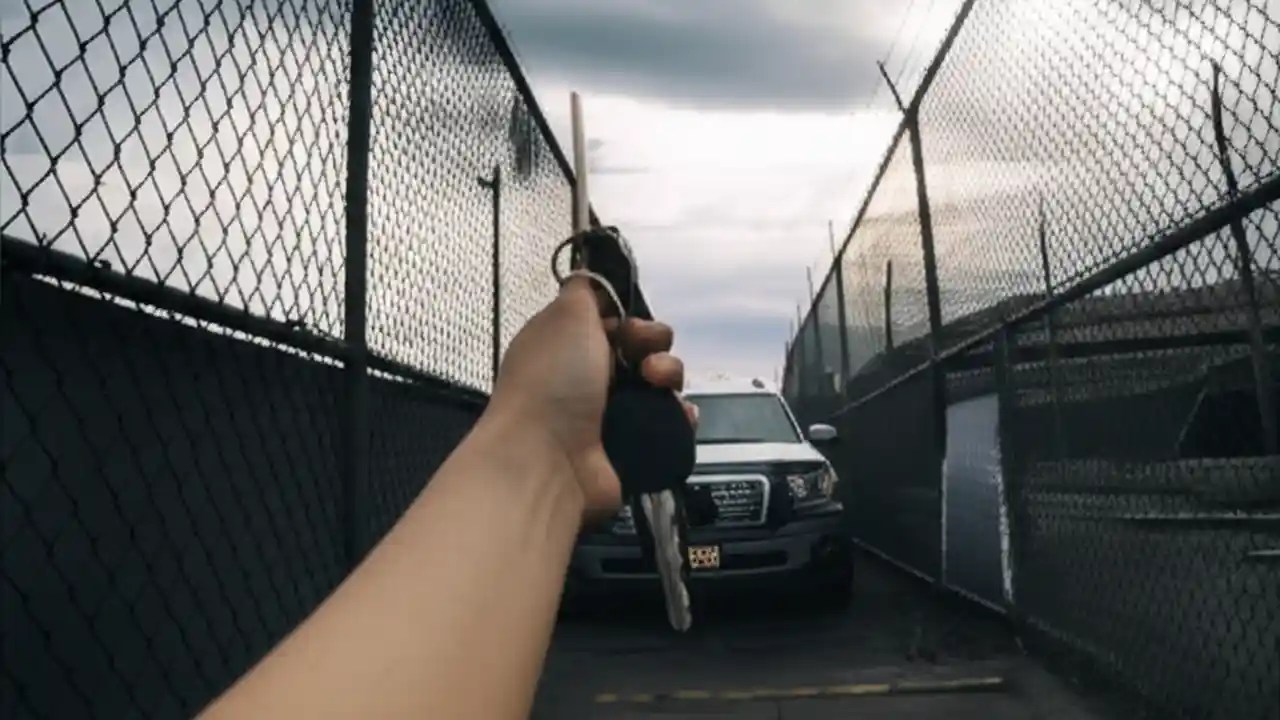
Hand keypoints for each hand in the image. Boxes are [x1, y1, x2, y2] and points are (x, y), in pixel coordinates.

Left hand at [486, 276, 695, 520]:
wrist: (548, 460)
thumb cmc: (553, 381)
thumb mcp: (564, 316)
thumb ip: (583, 290)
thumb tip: (590, 276)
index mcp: (566, 344)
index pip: (612, 321)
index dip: (628, 316)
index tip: (626, 322)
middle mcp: (587, 379)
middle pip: (641, 348)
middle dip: (654, 343)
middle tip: (642, 356)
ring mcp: (610, 415)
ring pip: (659, 384)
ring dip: (669, 376)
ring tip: (656, 385)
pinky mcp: (631, 447)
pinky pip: (668, 424)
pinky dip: (679, 416)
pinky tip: (680, 414)